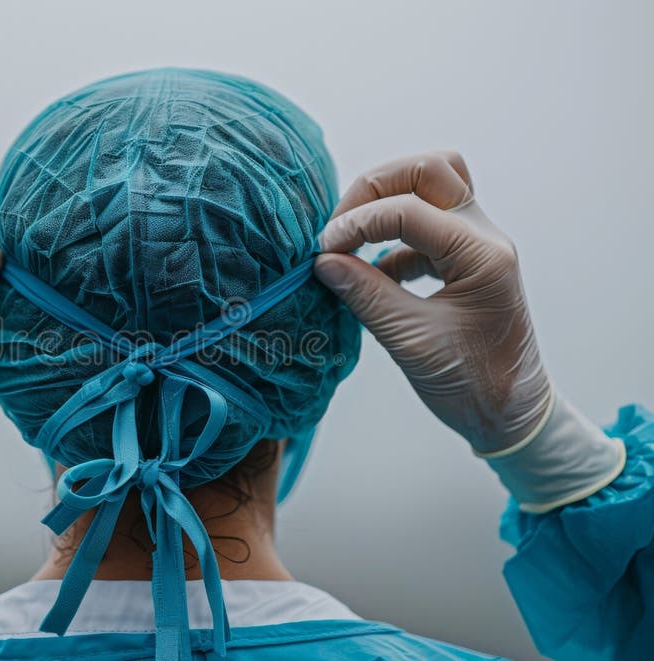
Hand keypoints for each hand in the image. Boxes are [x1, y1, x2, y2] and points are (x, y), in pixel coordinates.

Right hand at [314, 151, 550, 453]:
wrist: (511, 415)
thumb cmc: (472, 385)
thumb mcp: (411, 342)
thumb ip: (366, 295)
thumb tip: (324, 261)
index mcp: (481, 255)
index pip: (409, 211)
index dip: (357, 224)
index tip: (321, 251)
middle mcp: (484, 237)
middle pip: (430, 172)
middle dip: (376, 187)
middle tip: (338, 225)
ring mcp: (478, 245)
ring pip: (434, 187)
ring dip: (388, 202)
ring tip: (351, 236)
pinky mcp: (465, 260)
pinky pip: (427, 224)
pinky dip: (393, 236)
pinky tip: (369, 268)